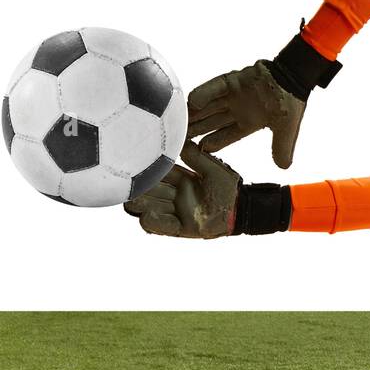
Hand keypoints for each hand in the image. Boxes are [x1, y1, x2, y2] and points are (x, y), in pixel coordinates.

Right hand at [125, 142, 239, 238]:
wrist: (240, 209)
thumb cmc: (228, 188)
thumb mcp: (212, 169)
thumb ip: (196, 157)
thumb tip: (181, 141)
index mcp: (180, 180)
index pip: (158, 173)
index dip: (146, 169)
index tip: (133, 162)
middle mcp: (174, 195)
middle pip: (148, 191)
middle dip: (138, 187)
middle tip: (129, 183)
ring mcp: (175, 212)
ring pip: (149, 207)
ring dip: (141, 204)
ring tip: (135, 199)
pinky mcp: (180, 228)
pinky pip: (162, 226)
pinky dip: (153, 221)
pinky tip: (147, 215)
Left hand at [187, 61, 304, 167]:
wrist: (295, 75)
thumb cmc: (292, 100)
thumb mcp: (286, 129)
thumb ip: (282, 147)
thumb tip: (284, 167)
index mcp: (249, 121)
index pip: (225, 136)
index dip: (211, 143)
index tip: (197, 150)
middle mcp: (238, 109)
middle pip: (212, 122)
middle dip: (196, 130)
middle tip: (177, 138)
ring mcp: (233, 95)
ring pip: (209, 106)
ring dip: (194, 114)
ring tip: (178, 122)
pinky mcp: (232, 80)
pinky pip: (214, 87)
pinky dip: (203, 94)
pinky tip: (192, 102)